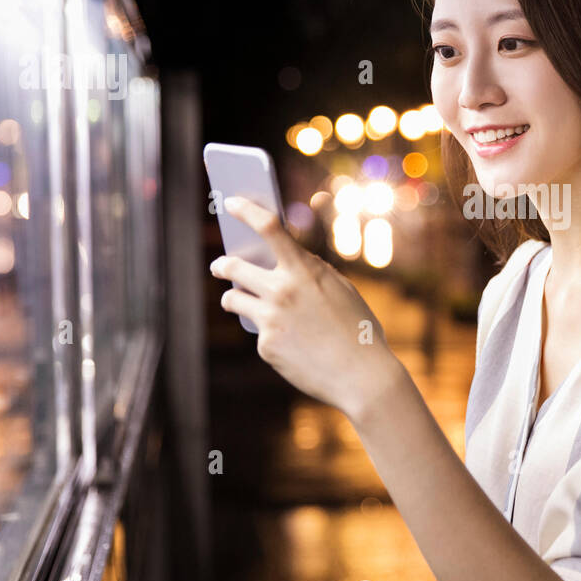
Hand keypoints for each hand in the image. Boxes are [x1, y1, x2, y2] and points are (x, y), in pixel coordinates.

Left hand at [211, 196, 404, 417]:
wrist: (362, 376)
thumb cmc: (358, 329)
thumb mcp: (340, 289)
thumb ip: (312, 270)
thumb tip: (284, 258)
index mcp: (305, 270)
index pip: (268, 227)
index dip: (245, 210)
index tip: (231, 203)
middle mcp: (282, 291)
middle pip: (233, 266)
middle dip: (222, 265)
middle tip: (219, 266)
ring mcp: (271, 319)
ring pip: (232, 299)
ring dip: (232, 297)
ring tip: (235, 299)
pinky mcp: (266, 347)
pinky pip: (256, 331)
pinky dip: (267, 332)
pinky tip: (287, 342)